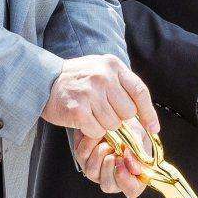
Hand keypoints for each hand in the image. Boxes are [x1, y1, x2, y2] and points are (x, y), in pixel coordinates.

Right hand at [42, 55, 157, 139]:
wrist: (44, 82)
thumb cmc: (78, 80)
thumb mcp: (102, 71)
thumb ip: (122, 87)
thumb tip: (145, 116)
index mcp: (113, 66)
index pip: (140, 92)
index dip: (149, 113)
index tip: (153, 128)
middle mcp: (102, 76)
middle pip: (128, 112)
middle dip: (120, 119)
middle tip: (105, 114)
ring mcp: (89, 92)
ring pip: (113, 124)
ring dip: (104, 125)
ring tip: (92, 114)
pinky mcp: (78, 109)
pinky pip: (97, 131)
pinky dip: (92, 131)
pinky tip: (84, 120)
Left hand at [69, 126, 148, 197]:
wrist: (116, 115)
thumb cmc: (132, 130)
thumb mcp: (140, 138)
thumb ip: (138, 153)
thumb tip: (133, 168)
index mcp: (132, 177)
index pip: (131, 190)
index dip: (127, 180)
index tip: (123, 161)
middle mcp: (112, 178)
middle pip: (108, 185)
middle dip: (111, 164)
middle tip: (116, 148)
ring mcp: (95, 171)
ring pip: (92, 172)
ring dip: (100, 152)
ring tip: (108, 140)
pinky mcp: (82, 159)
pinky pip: (82, 155)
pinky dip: (90, 142)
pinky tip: (99, 135)